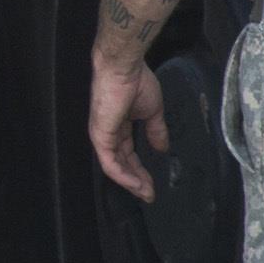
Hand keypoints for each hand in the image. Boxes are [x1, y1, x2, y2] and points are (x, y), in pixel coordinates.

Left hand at [88, 50, 167, 199]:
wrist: (126, 68)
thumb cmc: (136, 82)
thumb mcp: (152, 111)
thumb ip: (156, 131)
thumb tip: (163, 147)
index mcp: (118, 126)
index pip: (128, 154)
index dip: (140, 170)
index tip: (152, 183)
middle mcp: (108, 133)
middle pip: (122, 164)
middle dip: (137, 181)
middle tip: (149, 194)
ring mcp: (102, 136)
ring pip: (115, 167)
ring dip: (131, 182)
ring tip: (146, 193)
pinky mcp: (101, 137)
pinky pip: (110, 163)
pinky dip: (124, 176)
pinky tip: (136, 184)